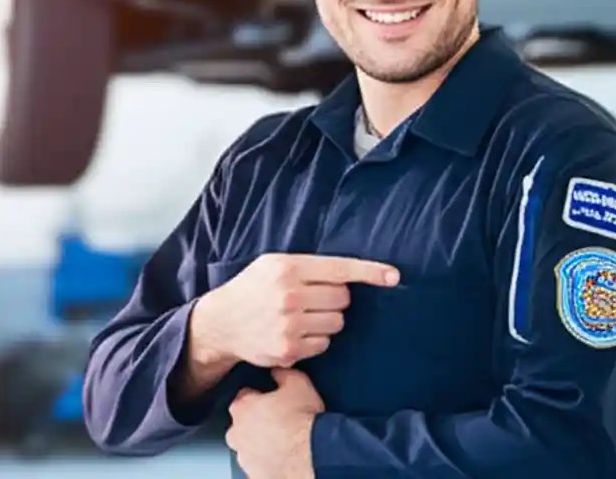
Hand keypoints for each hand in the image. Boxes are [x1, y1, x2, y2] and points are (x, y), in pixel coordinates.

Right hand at [190, 253, 398, 368]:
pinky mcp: (289, 349)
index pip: (340, 269)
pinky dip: (315, 340)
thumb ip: (308, 267)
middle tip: (312, 300)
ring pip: (337, 322)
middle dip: (335, 300)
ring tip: (300, 318)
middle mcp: (289, 295)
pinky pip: (324, 344)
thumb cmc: (252, 290)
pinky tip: (294, 333)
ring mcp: (289, 324)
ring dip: (326, 321)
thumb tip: (353, 277)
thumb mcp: (272, 265)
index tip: (394, 276)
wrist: (221, 322)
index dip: (371, 272)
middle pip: (343, 299)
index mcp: (286, 268)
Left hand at [227, 368, 323, 478]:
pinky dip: (267, 463)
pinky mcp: (255, 475)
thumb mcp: (298, 384)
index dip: (260, 398)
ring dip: (260, 445)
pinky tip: (283, 459)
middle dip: (256, 423)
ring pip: (248, 448)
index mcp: (243, 407)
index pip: (244, 397)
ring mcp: (245, 457)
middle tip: (277, 423)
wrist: (312, 456)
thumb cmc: (303, 422)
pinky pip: (258, 467)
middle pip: (242, 424)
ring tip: (282, 443)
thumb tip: (279, 372)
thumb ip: (283, 375)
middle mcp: (238, 433)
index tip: (270, 401)